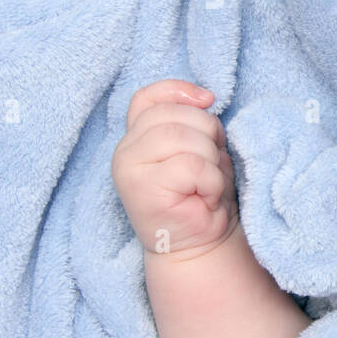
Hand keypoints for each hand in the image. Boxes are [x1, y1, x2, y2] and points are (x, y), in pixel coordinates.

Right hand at [111, 79, 237, 261]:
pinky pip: (191, 165)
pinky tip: (204, 198)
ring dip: (210, 161)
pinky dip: (210, 181)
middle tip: (211, 167)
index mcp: (138, 136)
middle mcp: (126, 148)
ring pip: (183, 137)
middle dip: (209, 136)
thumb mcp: (201, 149)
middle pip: (176, 116)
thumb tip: (205, 97)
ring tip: (206, 185)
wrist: (199, 246)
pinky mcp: (141, 188)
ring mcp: (128, 167)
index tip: (209, 100)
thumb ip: (193, 122)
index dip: (179, 91)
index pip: (149, 97)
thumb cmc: (203, 195)